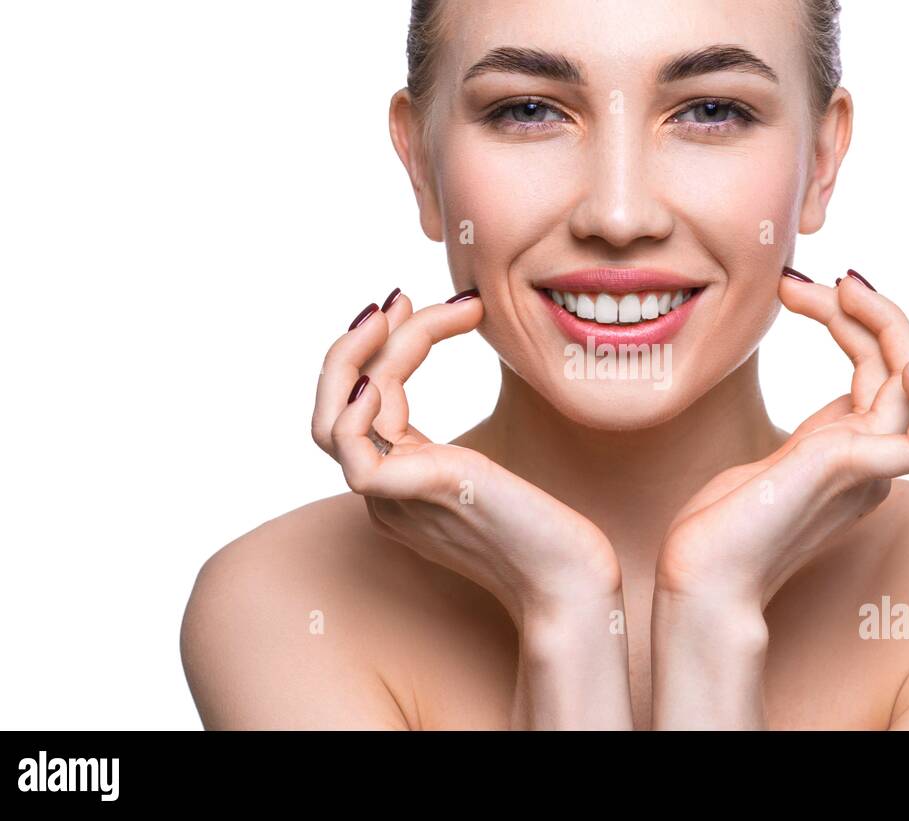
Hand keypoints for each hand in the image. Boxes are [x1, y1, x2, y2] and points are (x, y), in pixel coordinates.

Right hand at [311, 289, 621, 628]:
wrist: (571, 578)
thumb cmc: (548, 526)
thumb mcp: (493, 467)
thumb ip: (460, 443)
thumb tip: (462, 404)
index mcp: (403, 484)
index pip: (366, 407)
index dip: (385, 351)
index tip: (418, 306)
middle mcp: (386, 494)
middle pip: (337, 408)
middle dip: (357, 346)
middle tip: (396, 297)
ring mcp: (394, 500)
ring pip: (337, 418)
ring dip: (362, 354)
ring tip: (400, 307)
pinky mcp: (414, 498)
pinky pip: (354, 454)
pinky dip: (357, 409)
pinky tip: (383, 376)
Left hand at [655, 269, 908, 611]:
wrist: (702, 572)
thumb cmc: (722, 525)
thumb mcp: (768, 457)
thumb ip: (808, 434)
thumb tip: (828, 401)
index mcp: (851, 452)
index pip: (871, 367)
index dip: (845, 319)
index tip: (796, 286)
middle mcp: (871, 459)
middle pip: (895, 364)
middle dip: (862, 309)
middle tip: (809, 276)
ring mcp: (869, 469)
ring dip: (883, 322)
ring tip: (840, 285)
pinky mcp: (858, 475)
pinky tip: (897, 354)